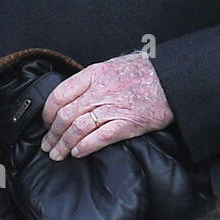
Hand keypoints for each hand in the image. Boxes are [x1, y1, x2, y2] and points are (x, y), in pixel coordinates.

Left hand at [40, 52, 172, 159]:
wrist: (173, 78)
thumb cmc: (145, 71)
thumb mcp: (113, 64)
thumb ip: (93, 78)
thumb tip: (74, 92)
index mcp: (94, 74)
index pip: (59, 95)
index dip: (48, 113)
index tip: (46, 122)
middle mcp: (100, 90)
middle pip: (65, 115)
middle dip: (52, 134)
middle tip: (47, 146)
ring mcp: (114, 107)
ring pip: (78, 128)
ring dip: (64, 144)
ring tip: (58, 154)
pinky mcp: (128, 123)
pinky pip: (100, 138)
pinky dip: (86, 147)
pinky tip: (78, 153)